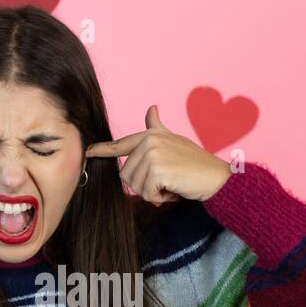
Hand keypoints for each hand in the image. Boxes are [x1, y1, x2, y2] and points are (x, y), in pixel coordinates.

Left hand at [84, 104, 232, 205]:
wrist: (216, 177)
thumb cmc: (195, 164)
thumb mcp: (174, 141)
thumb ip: (157, 129)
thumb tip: (151, 108)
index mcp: (151, 135)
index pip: (121, 144)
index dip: (102, 150)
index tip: (88, 152)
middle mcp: (149, 141)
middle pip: (126, 175)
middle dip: (144, 185)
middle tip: (166, 181)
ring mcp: (153, 154)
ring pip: (134, 186)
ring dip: (152, 192)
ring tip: (171, 184)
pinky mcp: (158, 170)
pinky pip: (146, 194)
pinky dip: (160, 198)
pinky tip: (174, 190)